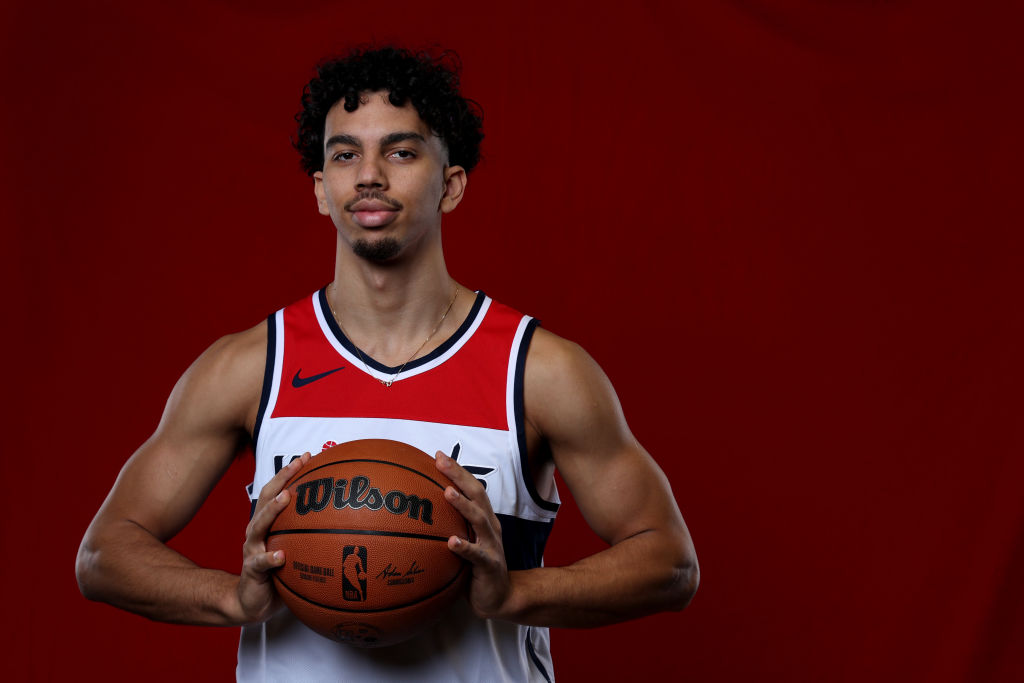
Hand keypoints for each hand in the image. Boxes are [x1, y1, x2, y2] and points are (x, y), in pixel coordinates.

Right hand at [237, 452, 310, 622]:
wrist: (251, 601)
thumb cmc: (278, 574)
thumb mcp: (295, 551)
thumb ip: (311, 536)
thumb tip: (347, 523)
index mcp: (268, 525)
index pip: (276, 491)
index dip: (289, 473)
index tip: (308, 456)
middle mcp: (257, 532)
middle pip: (265, 499)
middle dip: (281, 479)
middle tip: (297, 464)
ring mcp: (252, 550)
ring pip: (258, 526)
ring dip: (272, 510)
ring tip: (285, 498)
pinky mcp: (252, 570)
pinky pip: (260, 563)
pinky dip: (270, 558)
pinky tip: (281, 556)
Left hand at [435, 450, 511, 619]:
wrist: (501, 597)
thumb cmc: (476, 568)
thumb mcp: (464, 543)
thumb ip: (449, 528)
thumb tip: (418, 517)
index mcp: (484, 519)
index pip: (471, 488)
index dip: (457, 471)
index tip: (438, 455)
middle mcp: (490, 527)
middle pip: (477, 494)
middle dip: (459, 476)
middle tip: (441, 462)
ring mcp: (491, 545)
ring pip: (479, 519)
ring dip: (463, 505)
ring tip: (447, 493)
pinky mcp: (490, 565)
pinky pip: (476, 555)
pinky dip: (465, 547)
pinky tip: (451, 542)